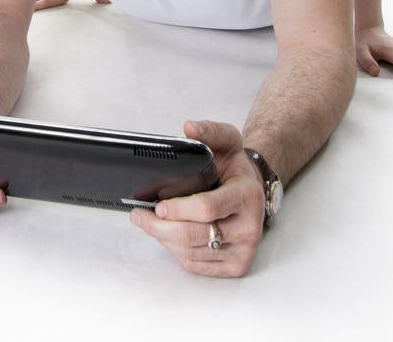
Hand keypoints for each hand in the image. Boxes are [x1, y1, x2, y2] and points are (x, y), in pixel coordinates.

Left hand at [130, 120, 264, 277]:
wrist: (253, 191)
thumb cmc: (236, 169)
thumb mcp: (227, 142)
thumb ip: (209, 131)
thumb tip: (190, 127)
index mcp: (246, 195)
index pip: (206, 208)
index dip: (178, 209)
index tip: (157, 205)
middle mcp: (249, 226)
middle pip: (193, 235)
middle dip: (159, 227)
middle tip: (139, 216)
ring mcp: (244, 250)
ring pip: (191, 252)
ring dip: (164, 239)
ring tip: (150, 223)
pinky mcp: (236, 266)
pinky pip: (195, 265)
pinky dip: (176, 251)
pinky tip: (170, 235)